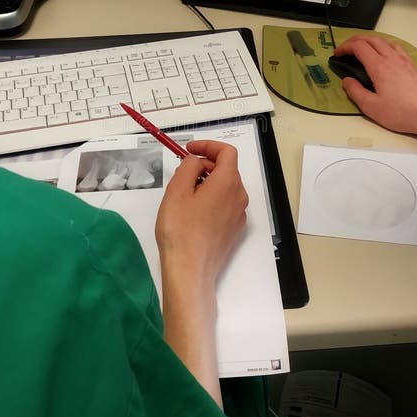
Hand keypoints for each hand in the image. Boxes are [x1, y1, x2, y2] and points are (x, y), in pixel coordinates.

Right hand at [156, 139, 247, 288]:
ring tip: (184, 193)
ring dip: (207, 182)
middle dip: (205, 165)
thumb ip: (189, 166)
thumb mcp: (177, 189)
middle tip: (181, 172)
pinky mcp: (234, 229)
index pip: (227, 152)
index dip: (208, 146)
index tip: (189, 150)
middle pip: (226, 169)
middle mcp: (239, 196)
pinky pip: (225, 204)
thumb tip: (197, 162)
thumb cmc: (180, 230)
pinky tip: (193, 211)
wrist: (190, 270)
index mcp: (228, 183)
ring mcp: (239, 214)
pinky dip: (211, 198)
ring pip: (225, 187)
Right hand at [333, 35, 416, 140]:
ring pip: (384, 41)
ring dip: (370, 41)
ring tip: (362, 49)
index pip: (358, 47)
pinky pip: (396, 47)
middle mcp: (392, 59)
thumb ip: (355, 92)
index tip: (337, 53)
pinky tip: (384, 54)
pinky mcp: (412, 65)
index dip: (345, 47)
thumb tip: (346, 82)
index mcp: (379, 67)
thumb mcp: (371, 107)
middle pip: (371, 39)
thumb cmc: (402, 113)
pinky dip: (384, 45)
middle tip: (346, 49)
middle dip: (355, 40)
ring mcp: (404, 60)